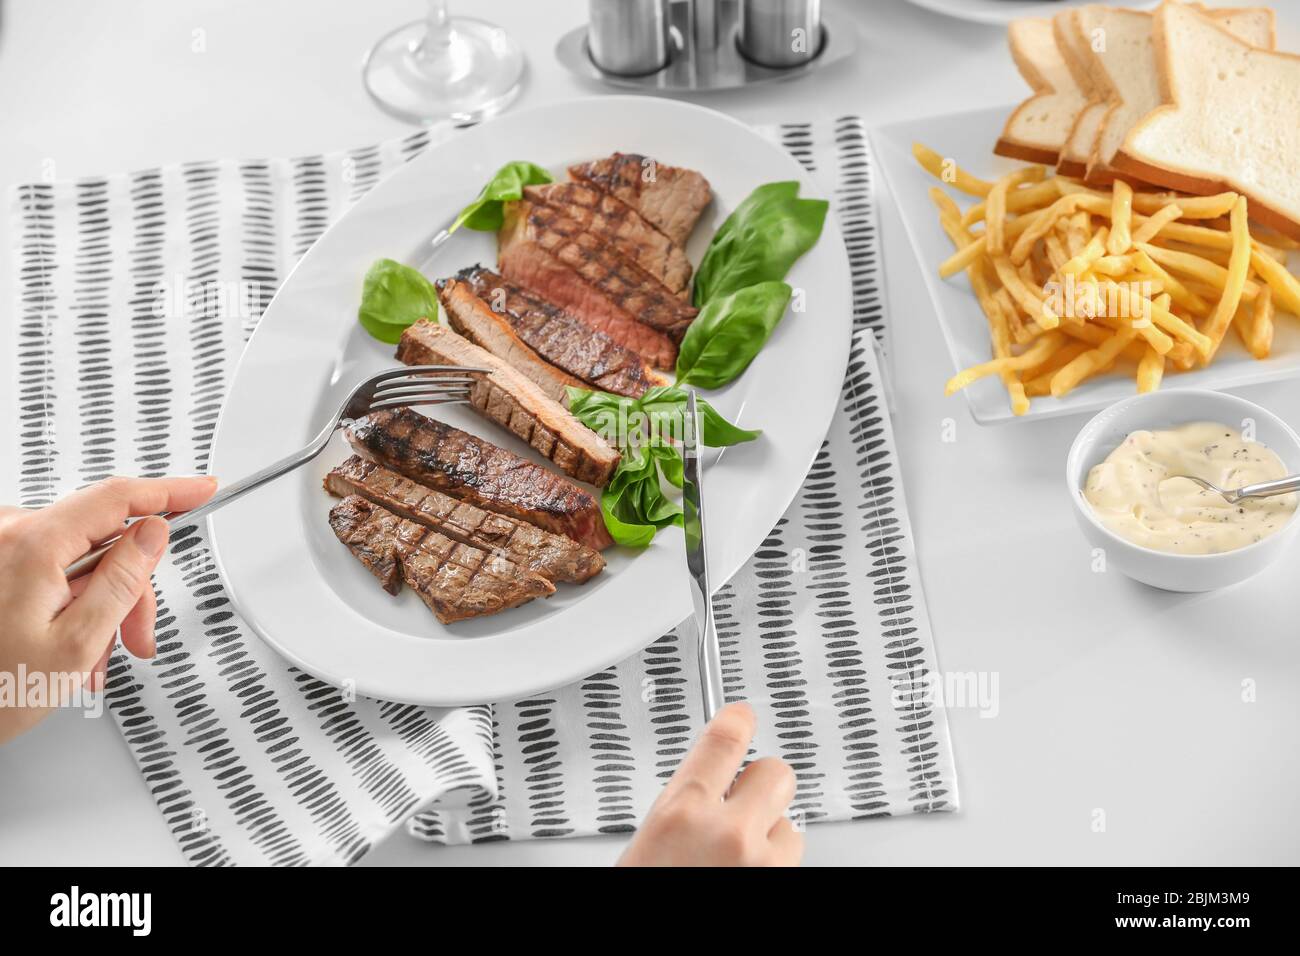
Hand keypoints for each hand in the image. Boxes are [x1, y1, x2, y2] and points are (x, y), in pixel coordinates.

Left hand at [0, 476, 217, 743]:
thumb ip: (122, 581)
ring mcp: (1, 545)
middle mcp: (10, 533)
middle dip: (130, 588)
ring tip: (91, 657)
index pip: (118, 499)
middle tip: (136, 636)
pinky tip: (68, 640)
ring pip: (84, 558)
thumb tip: (152, 534)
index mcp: (32, 545)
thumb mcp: (76, 643)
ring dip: (100, 604)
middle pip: (105, 539)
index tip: (202, 489)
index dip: (169, 493)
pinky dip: (73, 600)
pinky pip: (55, 566)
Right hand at [618, 702, 802, 866]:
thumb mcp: (649, 841)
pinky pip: (793, 853)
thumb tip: (704, 789)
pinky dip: (775, 860)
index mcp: (682, 815)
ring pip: (789, 819)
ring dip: (768, 829)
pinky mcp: (784, 880)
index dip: (737, 719)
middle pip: (775, 771)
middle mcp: (729, 835)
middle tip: (739, 802)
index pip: (726, 737)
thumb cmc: (647, 892)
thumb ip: (681, 808)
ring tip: (737, 853)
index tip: (741, 714)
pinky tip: (746, 868)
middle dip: (760, 782)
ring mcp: (763, 862)